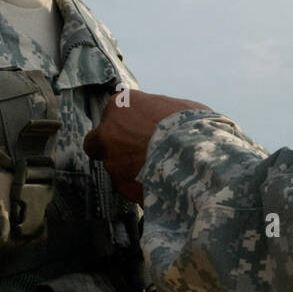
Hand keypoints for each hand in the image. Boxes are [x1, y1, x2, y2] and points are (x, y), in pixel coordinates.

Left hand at [84, 91, 209, 203]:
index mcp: (120, 105)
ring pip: (114, 167)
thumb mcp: (177, 107)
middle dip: (112, 147)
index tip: (141, 127)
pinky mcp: (122, 186)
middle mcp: (108, 132)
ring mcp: (112, 161)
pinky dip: (140, 186)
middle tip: (135, 151)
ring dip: (130, 168)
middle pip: (98, 141)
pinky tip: (159, 182)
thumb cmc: (190, 126)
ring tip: (158, 169)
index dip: (127, 122)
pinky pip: (128, 186)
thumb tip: (164, 120)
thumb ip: (159, 113)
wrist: (194, 157)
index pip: (114, 111)